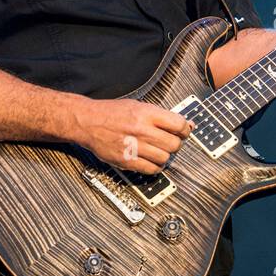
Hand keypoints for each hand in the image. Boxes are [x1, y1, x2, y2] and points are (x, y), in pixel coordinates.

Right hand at [75, 98, 193, 174]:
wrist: (87, 121)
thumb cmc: (112, 112)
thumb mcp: (138, 105)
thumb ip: (161, 115)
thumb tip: (188, 125)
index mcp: (146, 113)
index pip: (178, 125)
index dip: (185, 130)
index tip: (184, 131)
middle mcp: (141, 130)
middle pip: (174, 144)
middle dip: (176, 144)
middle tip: (171, 142)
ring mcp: (133, 146)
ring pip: (164, 158)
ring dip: (165, 156)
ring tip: (159, 151)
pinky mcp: (126, 160)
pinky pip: (151, 169)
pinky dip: (156, 167)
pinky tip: (152, 160)